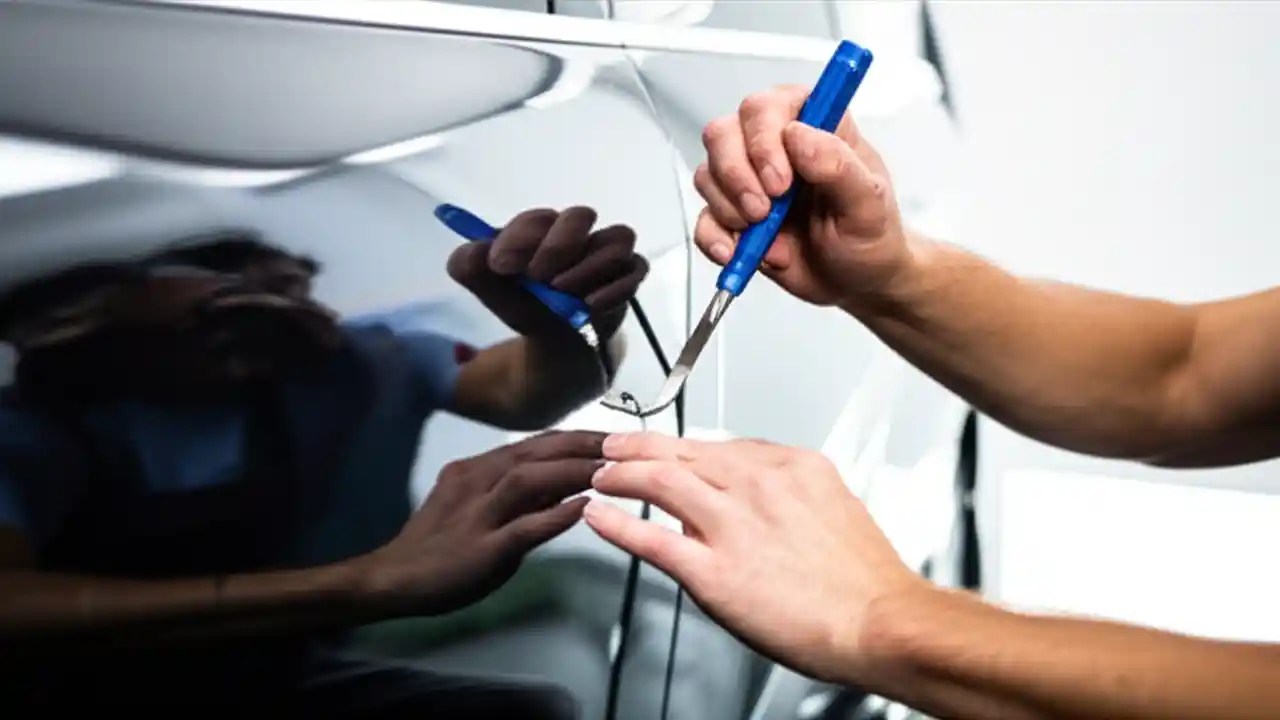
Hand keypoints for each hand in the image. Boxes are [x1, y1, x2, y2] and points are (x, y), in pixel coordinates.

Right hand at [363, 430, 604, 615]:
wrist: (393, 578)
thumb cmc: (438, 545)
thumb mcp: (476, 505)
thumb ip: (517, 493)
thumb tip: (567, 481)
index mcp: (477, 469)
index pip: (534, 443)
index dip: (576, 437)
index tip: (612, 438)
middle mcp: (477, 481)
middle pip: (536, 452)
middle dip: (582, 445)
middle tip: (625, 445)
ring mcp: (477, 514)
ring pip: (528, 479)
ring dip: (572, 471)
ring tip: (611, 470)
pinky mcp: (481, 548)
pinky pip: (522, 527)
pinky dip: (554, 515)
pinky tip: (583, 508)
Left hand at [447, 207, 648, 340]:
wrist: (558, 339)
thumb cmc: (526, 301)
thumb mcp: (488, 286)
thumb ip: (468, 266)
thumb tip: (475, 253)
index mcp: (542, 228)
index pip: (538, 218)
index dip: (521, 236)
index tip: (501, 265)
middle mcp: (579, 233)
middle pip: (580, 216)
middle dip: (558, 245)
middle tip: (537, 276)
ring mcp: (608, 253)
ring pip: (617, 239)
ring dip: (586, 267)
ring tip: (561, 293)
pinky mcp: (629, 277)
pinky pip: (635, 270)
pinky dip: (615, 287)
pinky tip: (589, 305)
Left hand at [583, 432, 928, 683]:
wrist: (882, 623)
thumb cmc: (866, 581)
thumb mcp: (836, 509)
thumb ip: (791, 498)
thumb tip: (760, 500)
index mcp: (792, 467)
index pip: (723, 445)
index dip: (685, 447)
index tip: (671, 449)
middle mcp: (758, 485)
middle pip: (681, 451)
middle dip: (639, 446)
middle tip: (616, 445)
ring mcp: (732, 525)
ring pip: (658, 480)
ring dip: (621, 473)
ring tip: (601, 474)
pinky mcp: (713, 570)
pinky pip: (651, 538)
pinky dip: (616, 523)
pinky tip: (599, 514)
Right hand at [695, 85, 910, 306]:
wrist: (857, 284)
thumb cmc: (870, 236)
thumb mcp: (869, 205)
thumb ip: (839, 167)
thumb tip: (798, 137)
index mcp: (812, 125)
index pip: (766, 108)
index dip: (763, 142)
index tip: (780, 185)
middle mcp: (774, 145)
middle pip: (723, 133)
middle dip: (736, 177)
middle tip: (762, 212)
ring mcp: (749, 180)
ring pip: (708, 173)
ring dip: (728, 208)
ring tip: (764, 237)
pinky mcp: (733, 216)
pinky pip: (703, 219)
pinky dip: (714, 237)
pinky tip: (735, 253)